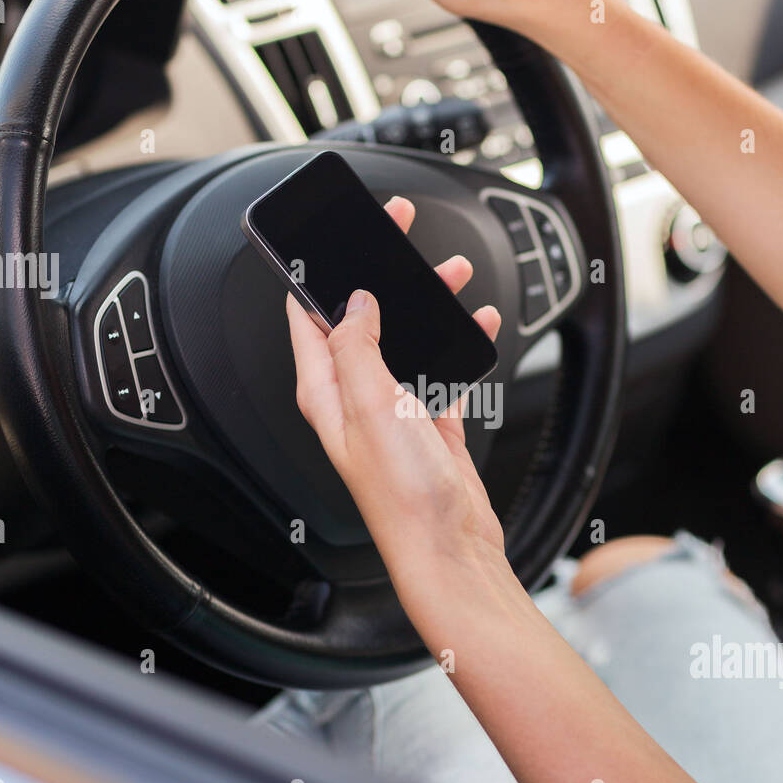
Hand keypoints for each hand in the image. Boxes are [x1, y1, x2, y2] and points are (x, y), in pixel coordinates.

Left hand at [286, 196, 507, 608]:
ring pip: (405, 340)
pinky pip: (441, 371)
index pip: (306, 319)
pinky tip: (477, 325)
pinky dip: (459, 343)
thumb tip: (354, 302)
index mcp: (326, 393)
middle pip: (362, 320)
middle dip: (382, 273)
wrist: (450, 549)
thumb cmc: (403, 497)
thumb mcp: (370, 406)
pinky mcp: (430, 426)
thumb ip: (357, 348)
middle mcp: (355, 400)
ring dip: (427, 304)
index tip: (331, 236)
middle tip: (399, 233)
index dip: (316, 274)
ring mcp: (394, 412)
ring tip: (452, 274)